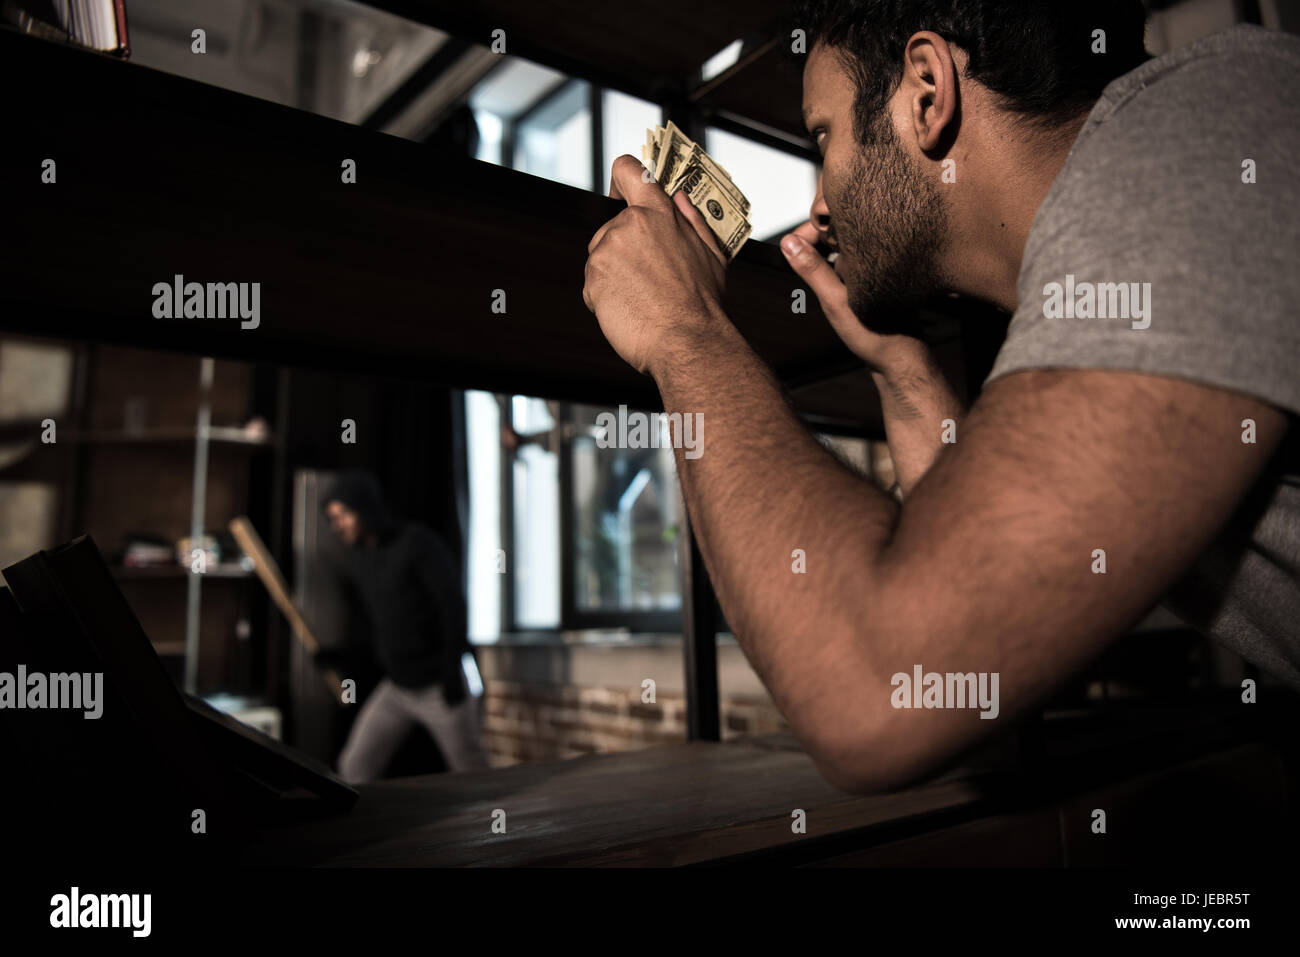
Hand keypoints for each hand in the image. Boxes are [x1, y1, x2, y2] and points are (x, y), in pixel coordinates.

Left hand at [584, 155, 728, 375]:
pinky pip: (592, 286)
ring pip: (601, 258)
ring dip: (614, 275)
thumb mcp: (710, 253)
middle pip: (610, 228)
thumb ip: (691, 220)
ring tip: (642, 297)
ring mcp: (607, 251)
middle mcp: (628, 225)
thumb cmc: (702, 304)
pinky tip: (630, 309)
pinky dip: (606, 298)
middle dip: (623, 250)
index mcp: (658, 213)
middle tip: (647, 278)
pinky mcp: (592, 279)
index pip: (628, 171)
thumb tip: (680, 198)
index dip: (621, 182)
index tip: (622, 194)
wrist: (687, 342)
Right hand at [779, 222, 922, 372]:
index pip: (833, 223)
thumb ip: (812, 269)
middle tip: (802, 264)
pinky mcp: (881, 273)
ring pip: (844, 246)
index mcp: (871, 249)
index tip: (790, 245)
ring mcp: (880, 262)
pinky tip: (836, 285)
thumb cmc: (873, 332)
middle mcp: (880, 250)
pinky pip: (853, 259)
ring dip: (826, 255)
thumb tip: (788, 241)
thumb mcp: (834, 301)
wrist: (901, 358)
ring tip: (820, 278)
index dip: (808, 231)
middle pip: (838, 231)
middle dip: (816, 242)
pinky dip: (838, 266)